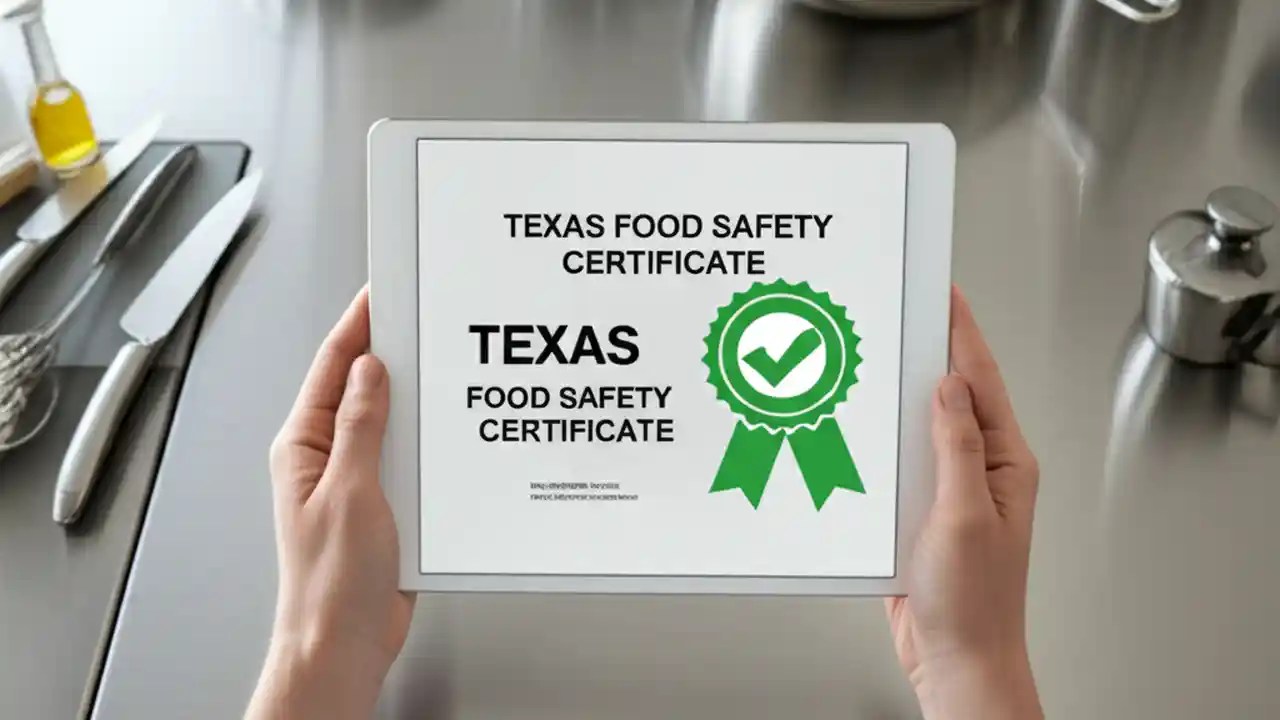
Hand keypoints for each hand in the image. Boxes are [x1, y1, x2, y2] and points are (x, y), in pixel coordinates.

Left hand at [247, 287, 413, 719]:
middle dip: (395, 353)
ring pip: (391, 421)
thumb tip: (370, 371)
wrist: (343, 643)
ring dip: (417, 401)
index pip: (332, 367)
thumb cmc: (329, 584)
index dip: (359, 325)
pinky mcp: (383, 503)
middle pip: (363, 387)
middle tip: (427, 321)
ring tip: (445, 371)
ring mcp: (356, 479)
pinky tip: (452, 434)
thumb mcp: (350, 493)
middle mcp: (326, 458)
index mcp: (303, 446)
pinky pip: (409, 457)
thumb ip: (361, 427)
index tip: (383, 293)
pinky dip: (430, 441)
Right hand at [885, 288, 1042, 719]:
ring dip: (899, 392)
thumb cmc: (974, 603)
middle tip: (900, 308)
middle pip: (952, 393)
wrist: (955, 659)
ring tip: (876, 353)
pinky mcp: (922, 508)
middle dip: (927, 348)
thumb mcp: (964, 515)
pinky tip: (862, 422)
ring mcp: (950, 488)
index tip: (942, 291)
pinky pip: (902, 458)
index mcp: (1005, 462)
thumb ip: (955, 446)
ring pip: (922, 423)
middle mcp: (980, 469)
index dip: (960, 331)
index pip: (981, 380)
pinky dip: (882, 435)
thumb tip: (950, 386)